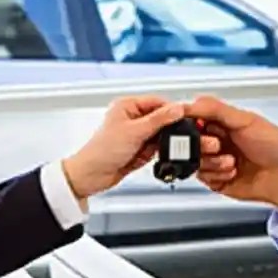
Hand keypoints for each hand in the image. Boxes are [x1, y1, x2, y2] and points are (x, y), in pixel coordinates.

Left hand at [62, 96, 197, 199]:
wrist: (92, 176)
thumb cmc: (101, 151)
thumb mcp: (134, 132)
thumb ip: (159, 120)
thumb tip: (177, 109)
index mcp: (127, 106)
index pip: (157, 102)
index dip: (172, 109)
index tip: (186, 117)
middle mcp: (132, 118)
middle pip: (161, 119)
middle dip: (165, 130)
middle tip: (168, 138)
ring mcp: (136, 134)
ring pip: (160, 135)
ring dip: (158, 144)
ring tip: (148, 150)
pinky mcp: (138, 148)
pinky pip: (155, 148)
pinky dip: (154, 153)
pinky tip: (146, 157)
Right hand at [186, 95, 277, 215]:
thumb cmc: (275, 147)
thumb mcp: (246, 120)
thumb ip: (215, 109)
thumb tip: (190, 103)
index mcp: (223, 122)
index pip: (193, 117)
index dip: (188, 122)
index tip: (193, 125)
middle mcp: (217, 140)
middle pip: (188, 140)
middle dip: (202, 144)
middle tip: (217, 145)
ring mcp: (216, 160)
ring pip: (193, 160)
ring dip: (213, 162)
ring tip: (232, 161)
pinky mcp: (216, 179)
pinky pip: (202, 177)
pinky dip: (217, 175)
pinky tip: (233, 172)